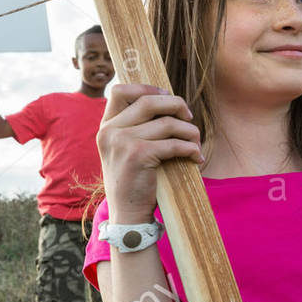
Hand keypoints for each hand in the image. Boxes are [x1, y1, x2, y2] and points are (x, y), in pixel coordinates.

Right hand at [97, 84, 201, 221]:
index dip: (146, 88)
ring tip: (196, 142)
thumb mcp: (124, 149)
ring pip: (167, 123)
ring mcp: (122, 141)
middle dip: (176, 104)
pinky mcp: (138, 154)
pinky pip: (173, 143)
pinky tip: (196, 157)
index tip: (166, 95)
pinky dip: (190, 149)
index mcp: (105, 126)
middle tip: (189, 117)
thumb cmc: (134, 180)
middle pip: (149, 100)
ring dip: (189, 131)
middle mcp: (110, 131)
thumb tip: (167, 101)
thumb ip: (135, 127)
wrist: (127, 214)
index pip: (120, 91)